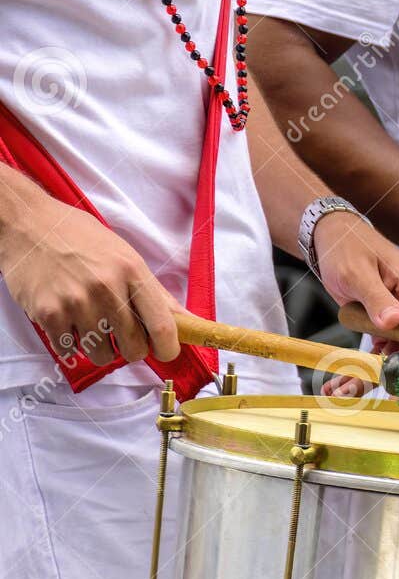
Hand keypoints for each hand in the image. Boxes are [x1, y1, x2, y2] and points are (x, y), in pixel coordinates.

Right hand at [0, 198, 178, 365]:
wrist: (26, 222)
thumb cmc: (79, 238)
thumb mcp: (125, 256)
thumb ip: (156, 293)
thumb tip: (191, 322)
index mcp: (131, 272)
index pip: (162, 327)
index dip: (167, 349)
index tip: (164, 352)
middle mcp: (106, 288)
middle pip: (134, 348)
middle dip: (132, 350)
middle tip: (121, 336)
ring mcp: (75, 302)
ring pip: (102, 356)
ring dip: (100, 349)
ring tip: (91, 324)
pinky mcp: (48, 313)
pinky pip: (70, 351)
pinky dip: (72, 343)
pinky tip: (68, 321)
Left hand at [311, 211, 398, 353]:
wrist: (331, 238)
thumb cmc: (345, 247)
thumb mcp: (356, 272)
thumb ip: (375, 297)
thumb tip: (394, 321)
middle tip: (388, 365)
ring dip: (395, 355)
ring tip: (375, 363)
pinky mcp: (386, 318)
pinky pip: (391, 340)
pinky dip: (383, 351)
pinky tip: (371, 356)